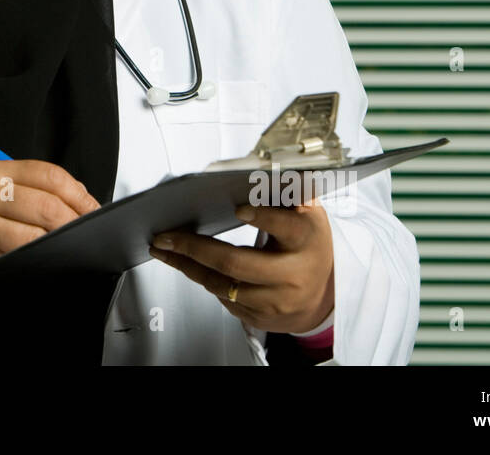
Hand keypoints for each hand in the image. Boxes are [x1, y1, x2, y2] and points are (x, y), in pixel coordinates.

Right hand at [0, 160, 100, 295]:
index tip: (94, 211)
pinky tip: (38, 263)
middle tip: (85, 235)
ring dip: (56, 248)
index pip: (50, 176)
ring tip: (64, 250)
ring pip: (35, 239)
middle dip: (74, 224)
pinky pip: (17, 262)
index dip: (80, 195)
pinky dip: (35, 265)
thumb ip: (38, 190)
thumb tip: (85, 204)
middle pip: (48, 207)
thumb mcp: (1, 192)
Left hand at [146, 199, 333, 333]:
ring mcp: (276, 300)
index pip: (287, 227)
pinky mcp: (261, 317)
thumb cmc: (308, 246)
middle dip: (194, 248)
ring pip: (223, 285)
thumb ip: (287, 195)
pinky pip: (225, 299)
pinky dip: (203, 280)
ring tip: (164, 250)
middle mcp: (292, 274)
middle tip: (166, 236)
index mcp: (306, 241)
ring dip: (188, 266)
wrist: (325, 296)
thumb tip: (258, 172)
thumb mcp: (308, 216)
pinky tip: (187, 265)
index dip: (264, 218)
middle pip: (236, 262)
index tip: (240, 209)